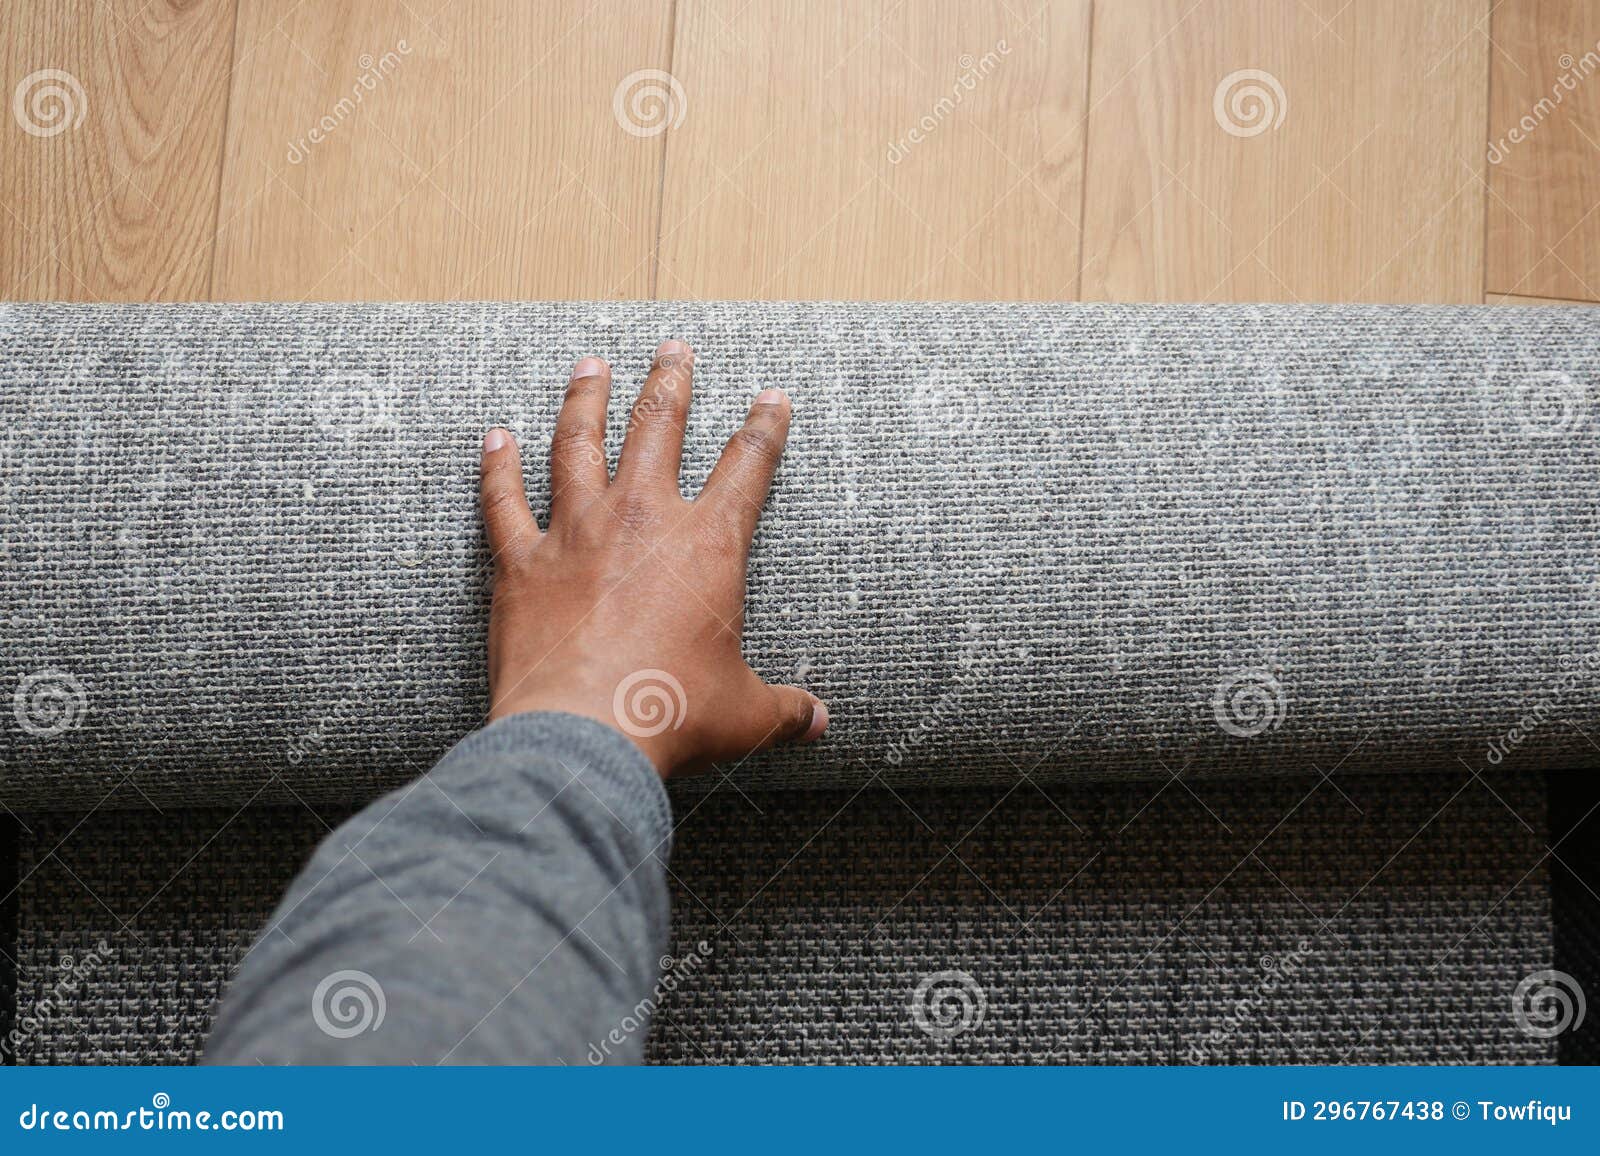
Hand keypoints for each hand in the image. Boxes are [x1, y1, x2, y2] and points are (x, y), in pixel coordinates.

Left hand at [479, 339, 826, 777]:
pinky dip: (497, 467)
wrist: (585, 733)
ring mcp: (576, 533)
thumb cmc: (672, 717)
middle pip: (658, 428)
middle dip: (669, 383)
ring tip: (590, 366)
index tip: (771, 397)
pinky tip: (496, 438)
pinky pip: (503, 501)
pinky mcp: (522, 563)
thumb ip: (786, 708)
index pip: (746, 466)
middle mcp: (641, 519)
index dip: (764, 427)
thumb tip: (820, 722)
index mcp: (708, 545)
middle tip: (673, 348)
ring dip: (585, 399)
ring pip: (578, 444)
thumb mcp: (746, 714)